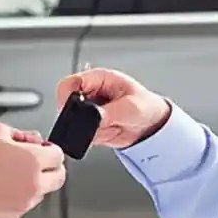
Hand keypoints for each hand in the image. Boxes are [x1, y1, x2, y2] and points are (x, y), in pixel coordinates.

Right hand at [0, 122, 65, 217]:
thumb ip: (22, 133)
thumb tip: (34, 140)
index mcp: (32, 162)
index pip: (59, 156)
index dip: (50, 149)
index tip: (42, 149)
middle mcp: (33, 185)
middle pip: (59, 178)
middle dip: (50, 168)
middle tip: (36, 161)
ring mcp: (23, 203)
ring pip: (42, 191)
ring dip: (34, 181)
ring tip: (8, 171)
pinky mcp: (12, 216)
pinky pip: (24, 203)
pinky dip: (18, 194)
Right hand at [55, 67, 170, 149]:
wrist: (152, 125)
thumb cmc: (146, 106)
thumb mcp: (132, 107)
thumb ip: (111, 112)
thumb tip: (96, 117)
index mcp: (99, 79)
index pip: (70, 83)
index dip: (65, 96)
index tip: (70, 110)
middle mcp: (91, 93)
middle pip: (67, 104)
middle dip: (80, 118)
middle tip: (100, 123)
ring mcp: (88, 111)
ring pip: (74, 123)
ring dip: (92, 130)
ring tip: (113, 125)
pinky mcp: (90, 126)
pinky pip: (83, 135)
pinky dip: (95, 138)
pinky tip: (111, 131)